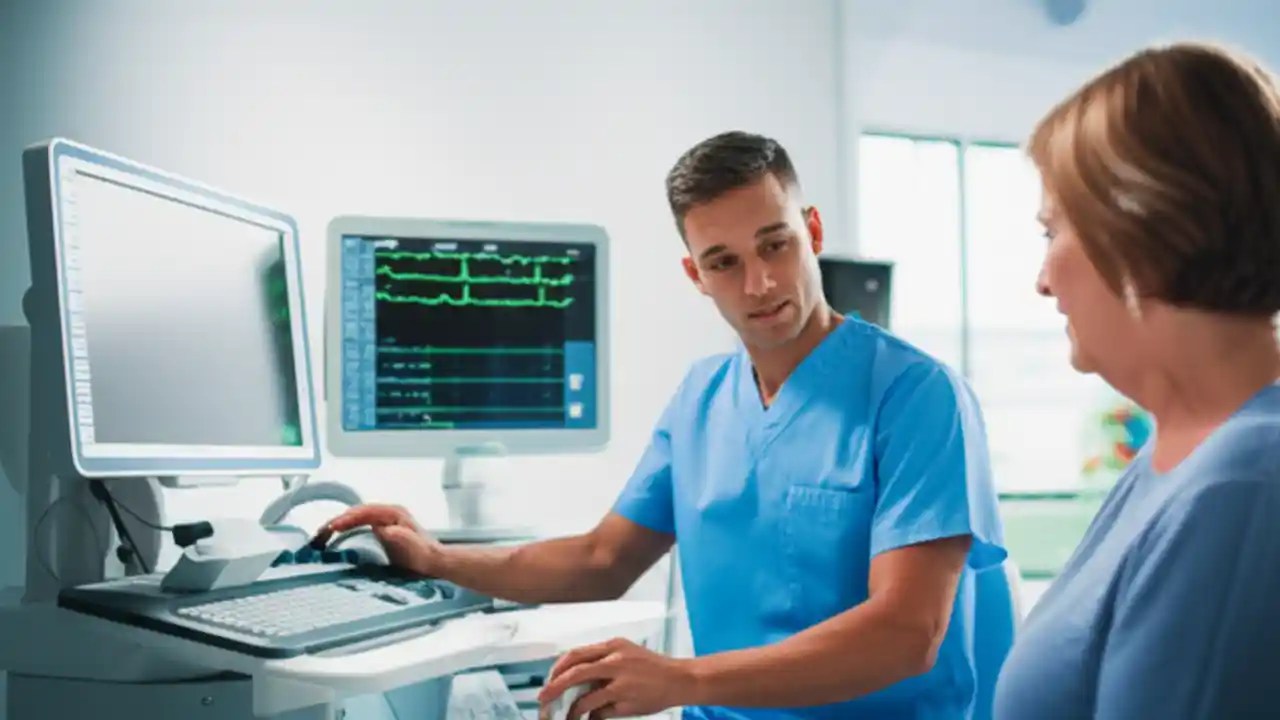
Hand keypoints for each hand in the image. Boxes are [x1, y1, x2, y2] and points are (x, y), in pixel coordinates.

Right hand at [313, 504, 442, 575]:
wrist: (435, 562)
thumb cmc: (425, 556)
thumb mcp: (413, 546)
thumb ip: (400, 536)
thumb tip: (383, 528)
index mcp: (394, 513)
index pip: (365, 511)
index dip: (348, 518)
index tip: (334, 527)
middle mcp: (389, 514)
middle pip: (359, 512)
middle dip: (340, 520)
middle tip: (323, 531)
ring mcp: (386, 520)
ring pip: (359, 517)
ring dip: (343, 523)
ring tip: (325, 532)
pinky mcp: (384, 530)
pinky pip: (362, 524)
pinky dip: (349, 528)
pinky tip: (340, 535)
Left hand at [538, 638, 696, 718]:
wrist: (679, 679)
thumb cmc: (652, 667)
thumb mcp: (626, 652)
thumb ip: (602, 660)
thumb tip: (574, 676)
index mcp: (613, 646)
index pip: (576, 655)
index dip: (558, 668)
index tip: (549, 680)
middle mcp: (615, 662)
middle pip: (574, 673)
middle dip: (554, 688)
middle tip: (543, 700)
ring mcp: (621, 683)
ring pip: (584, 698)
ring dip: (571, 710)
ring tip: (566, 717)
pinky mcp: (627, 702)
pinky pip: (600, 712)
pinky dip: (592, 716)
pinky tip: (590, 718)